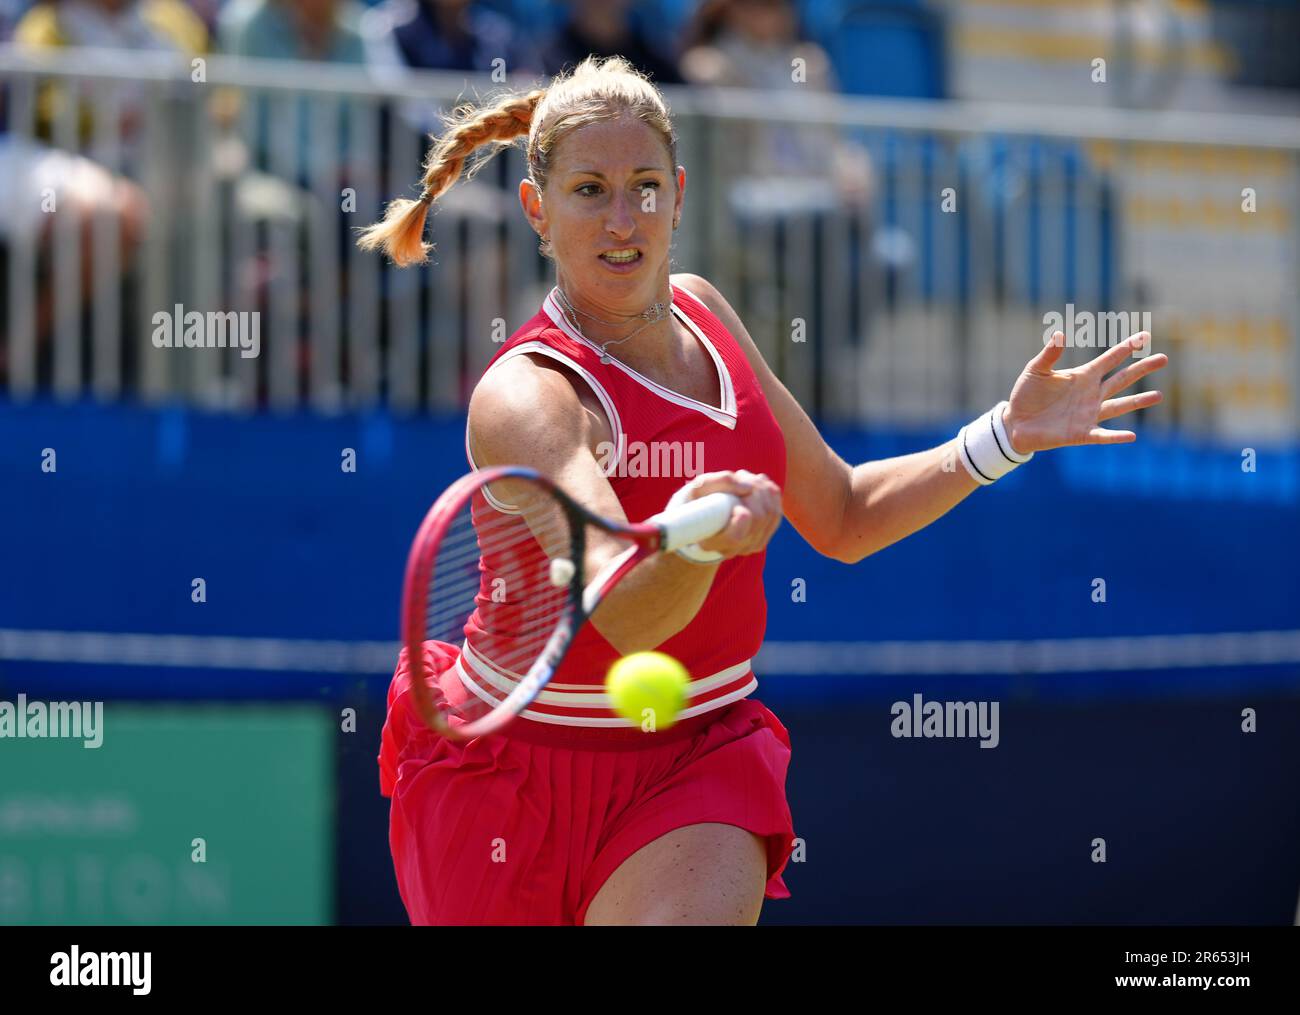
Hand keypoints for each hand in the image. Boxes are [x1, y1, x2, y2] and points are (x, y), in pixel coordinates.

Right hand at [681, 470, 782, 559]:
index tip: (734, 500)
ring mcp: (752, 545)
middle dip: (754, 489)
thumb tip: (748, 487)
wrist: (703, 516)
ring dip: (762, 487)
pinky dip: (770, 493)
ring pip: (771, 513)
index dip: (741, 514)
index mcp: (711, 543)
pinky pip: (777, 513)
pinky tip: (758, 483)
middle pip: (759, 518)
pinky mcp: (764, 536)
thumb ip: (719, 482)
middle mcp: (733, 550)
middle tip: (740, 474)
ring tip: (747, 477)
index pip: (736, 536)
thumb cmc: (698, 500)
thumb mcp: (699, 488)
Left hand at [1004, 332, 1168, 453]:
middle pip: (1122, 379)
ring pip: (1119, 406)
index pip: (1109, 360)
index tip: (1144, 336)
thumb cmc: (1026, 395)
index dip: (1126, 348)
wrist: (1015, 423)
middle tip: (1163, 358)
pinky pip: (1102, 435)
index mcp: (1082, 377)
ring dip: (1138, 401)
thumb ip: (1049, 354)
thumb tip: (1060, 334)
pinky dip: (1115, 436)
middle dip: (1141, 369)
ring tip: (1158, 396)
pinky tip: (1131, 436)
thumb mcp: (1036, 371)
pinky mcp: (1081, 433)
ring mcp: (1089, 414)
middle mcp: (1091, 394)